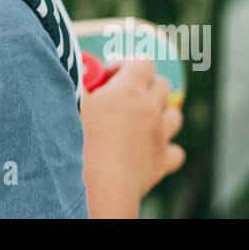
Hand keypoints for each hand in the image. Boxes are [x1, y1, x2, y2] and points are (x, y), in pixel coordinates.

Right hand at [79, 57, 184, 217]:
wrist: (98, 187)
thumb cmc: (79, 142)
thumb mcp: (73, 103)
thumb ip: (79, 81)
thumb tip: (83, 69)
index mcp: (129, 90)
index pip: (142, 62)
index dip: (126, 65)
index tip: (107, 78)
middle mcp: (150, 109)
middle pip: (162, 85)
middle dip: (145, 86)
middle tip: (121, 99)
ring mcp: (160, 137)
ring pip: (174, 115)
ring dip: (160, 114)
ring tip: (139, 122)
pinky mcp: (162, 163)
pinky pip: (176, 151)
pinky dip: (166, 149)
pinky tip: (148, 151)